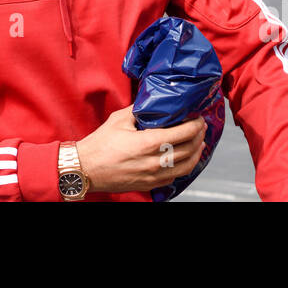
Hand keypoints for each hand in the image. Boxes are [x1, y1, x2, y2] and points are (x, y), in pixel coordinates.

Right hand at [75, 106, 206, 193]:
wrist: (86, 169)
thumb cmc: (99, 144)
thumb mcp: (119, 120)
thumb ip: (138, 110)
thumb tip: (151, 102)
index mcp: (148, 142)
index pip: (183, 133)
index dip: (195, 125)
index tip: (198, 118)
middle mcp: (154, 161)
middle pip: (189, 150)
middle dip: (199, 137)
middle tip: (201, 128)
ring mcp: (153, 176)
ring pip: (186, 166)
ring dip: (196, 154)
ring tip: (199, 144)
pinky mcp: (149, 185)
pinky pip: (174, 177)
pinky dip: (184, 167)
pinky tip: (184, 159)